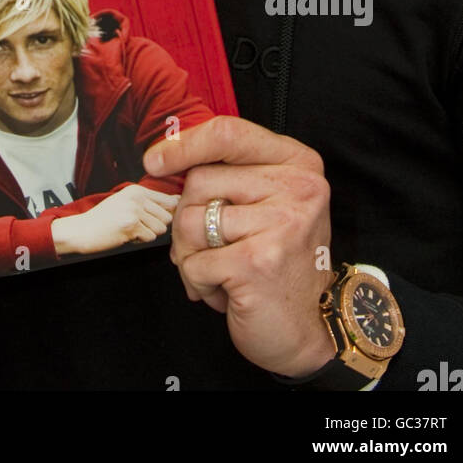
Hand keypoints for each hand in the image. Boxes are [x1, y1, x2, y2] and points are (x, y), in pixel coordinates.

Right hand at [51, 183, 178, 255]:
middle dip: (156, 226)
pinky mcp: (131, 224)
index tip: (156, 219)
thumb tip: (178, 202)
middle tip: (139, 226)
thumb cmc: (104, 219)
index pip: (168, 199)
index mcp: (137, 189)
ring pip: (160, 228)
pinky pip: (150, 238)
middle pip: (167, 217)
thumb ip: (150, 202)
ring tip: (131, 230)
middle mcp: (137, 196)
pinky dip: (140, 240)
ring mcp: (134, 209)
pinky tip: (126, 235)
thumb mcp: (126, 203)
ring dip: (148, 234)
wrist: (82, 230)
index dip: (168, 213)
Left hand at [144, 115, 335, 377]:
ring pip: (190, 221)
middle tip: (208, 248)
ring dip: (191, 254)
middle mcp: (297, 188)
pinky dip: (198, 282)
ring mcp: (280, 224)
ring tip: (220, 271)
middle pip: (200, 179)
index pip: (229, 132)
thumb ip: (231, 174)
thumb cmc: (277, 261)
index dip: (184, 144)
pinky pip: (194, 262)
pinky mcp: (258, 261)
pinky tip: (225, 291)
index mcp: (299, 163)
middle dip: (187, 217)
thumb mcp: (267, 202)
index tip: (154, 161)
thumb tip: (163, 159)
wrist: (308, 330)